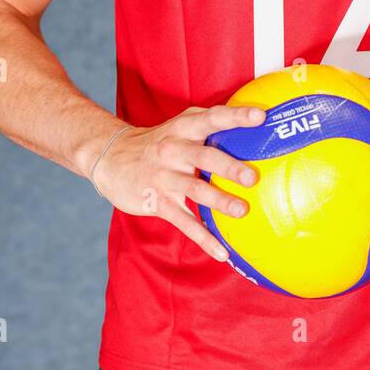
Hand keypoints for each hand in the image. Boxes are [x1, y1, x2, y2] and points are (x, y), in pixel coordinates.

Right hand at [91, 104, 266, 261]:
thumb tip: (258, 118)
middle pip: (203, 156)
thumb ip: (210, 122)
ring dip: (219, 201)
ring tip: (242, 211)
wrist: (110, 156)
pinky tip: (222, 252)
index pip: (212, 118)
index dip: (235, 116)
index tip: (259, 117)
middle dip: (228, 166)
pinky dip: (203, 238)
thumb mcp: (179, 124)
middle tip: (252, 177)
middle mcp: (173, 149)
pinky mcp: (157, 201)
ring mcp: (164, 176)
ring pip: (194, 189)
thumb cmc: (159, 140)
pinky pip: (183, 221)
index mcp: (184, 127)